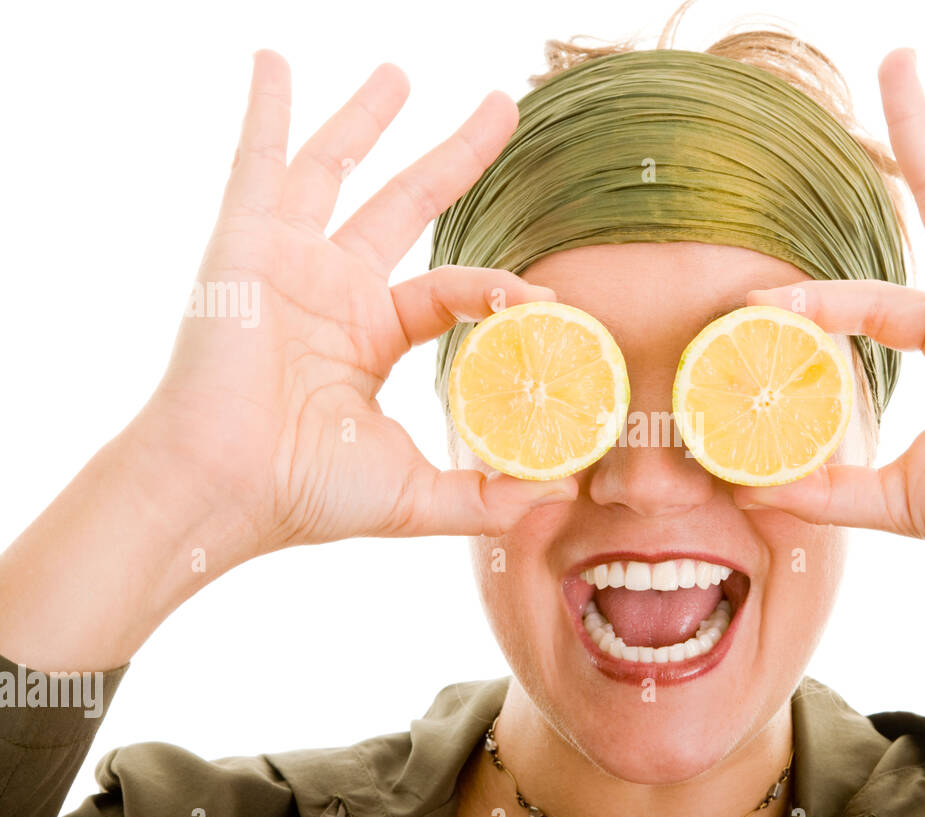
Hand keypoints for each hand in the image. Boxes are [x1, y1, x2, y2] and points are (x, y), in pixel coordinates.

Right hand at [135, 51, 576, 559]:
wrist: (222, 491)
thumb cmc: (302, 493)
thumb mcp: (414, 497)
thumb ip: (482, 497)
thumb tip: (554, 500)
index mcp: (368, 336)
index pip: (450, 289)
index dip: (500, 286)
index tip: (551, 296)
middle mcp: (332, 290)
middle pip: (407, 203)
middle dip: (454, 156)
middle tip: (500, 109)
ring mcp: (288, 261)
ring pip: (337, 168)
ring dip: (366, 116)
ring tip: (400, 71)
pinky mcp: (246, 244)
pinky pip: (256, 162)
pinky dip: (265, 110)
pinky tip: (273, 62)